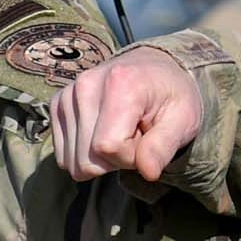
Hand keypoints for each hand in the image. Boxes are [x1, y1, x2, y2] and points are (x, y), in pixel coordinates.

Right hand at [58, 45, 206, 182]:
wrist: (154, 68)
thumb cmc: (171, 96)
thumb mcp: (183, 120)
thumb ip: (164, 146)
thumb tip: (148, 172)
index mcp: (120, 82)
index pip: (108, 147)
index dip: (130, 156)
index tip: (147, 139)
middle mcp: (86, 84)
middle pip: (86, 159)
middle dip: (115, 158)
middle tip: (135, 135)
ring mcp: (67, 94)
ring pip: (72, 161)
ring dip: (100, 156)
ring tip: (120, 131)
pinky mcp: (57, 103)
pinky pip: (63, 155)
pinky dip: (85, 150)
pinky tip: (103, 130)